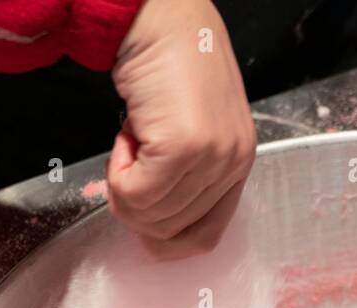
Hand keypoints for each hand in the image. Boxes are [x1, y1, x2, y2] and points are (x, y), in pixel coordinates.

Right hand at [107, 0, 255, 258]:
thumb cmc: (170, 64)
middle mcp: (233, 165)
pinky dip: (117, 172)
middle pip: (171, 232)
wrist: (158, 17)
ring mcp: (210, 159)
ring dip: (125, 184)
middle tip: (132, 157)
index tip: (139, 208)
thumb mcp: (193, 129)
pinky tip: (126, 134)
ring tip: (133, 139)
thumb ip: (187, 176)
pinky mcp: (182, 149)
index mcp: (239, 165)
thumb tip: (152, 224)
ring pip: (150, 217)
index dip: (162, 234)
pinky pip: (134, 194)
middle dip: (137, 204)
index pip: (205, 236)